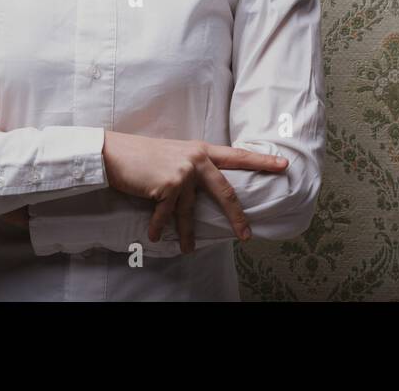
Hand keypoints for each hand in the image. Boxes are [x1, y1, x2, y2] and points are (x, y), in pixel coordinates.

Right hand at [101, 131, 289, 253]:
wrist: (115, 153)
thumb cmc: (144, 155)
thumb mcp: (175, 154)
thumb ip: (194, 167)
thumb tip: (206, 187)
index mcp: (202, 149)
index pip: (237, 156)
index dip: (261, 160)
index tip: (283, 165)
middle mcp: (197, 159)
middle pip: (225, 191)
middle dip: (236, 216)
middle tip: (246, 235)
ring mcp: (183, 172)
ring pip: (191, 211)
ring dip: (189, 234)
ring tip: (190, 249)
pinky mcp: (168, 185)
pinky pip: (168, 215)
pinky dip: (161, 228)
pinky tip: (156, 237)